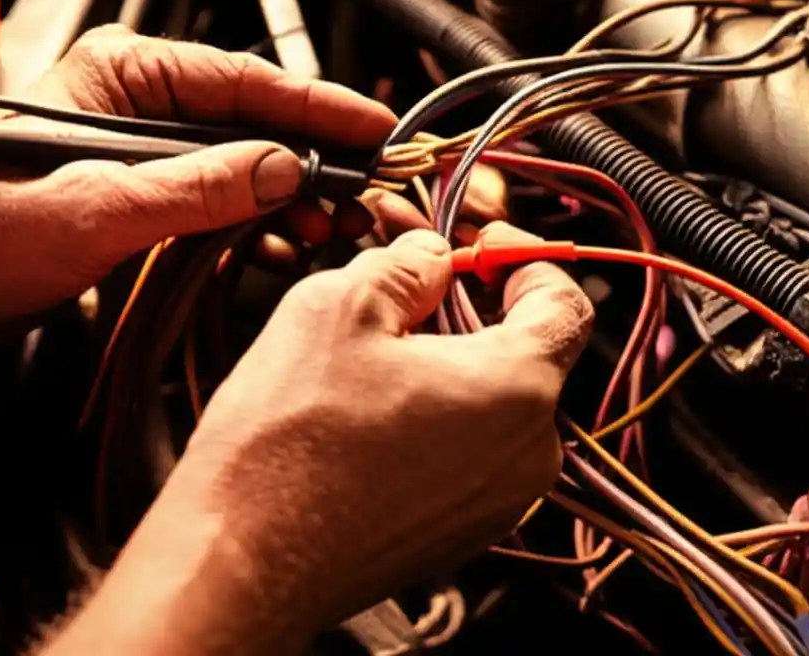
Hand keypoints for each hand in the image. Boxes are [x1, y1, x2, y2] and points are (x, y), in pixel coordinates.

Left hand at [0, 24, 394, 393]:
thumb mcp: (93, 207)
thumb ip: (193, 186)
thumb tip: (277, 169)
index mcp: (121, 73)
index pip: (243, 80)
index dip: (318, 107)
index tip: (373, 128)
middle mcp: (139, 104)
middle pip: (255, 122)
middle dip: (316, 159)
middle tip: (370, 188)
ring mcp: (147, 151)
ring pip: (247, 165)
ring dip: (295, 197)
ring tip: (340, 223)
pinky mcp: (148, 198)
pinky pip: (224, 202)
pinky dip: (261, 224)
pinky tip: (292, 243)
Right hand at [41, 225, 593, 655]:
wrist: (243, 561)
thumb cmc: (288, 446)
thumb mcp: (338, 307)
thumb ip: (406, 265)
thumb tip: (431, 254)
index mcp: (516, 388)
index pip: (565, 303)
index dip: (524, 259)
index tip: (483, 246)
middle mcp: (526, 453)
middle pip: (527, 355)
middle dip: (472, 314)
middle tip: (408, 295)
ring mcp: (497, 501)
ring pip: (493, 407)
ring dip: (448, 370)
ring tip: (373, 362)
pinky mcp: (460, 532)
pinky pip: (468, 454)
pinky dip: (435, 421)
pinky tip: (369, 416)